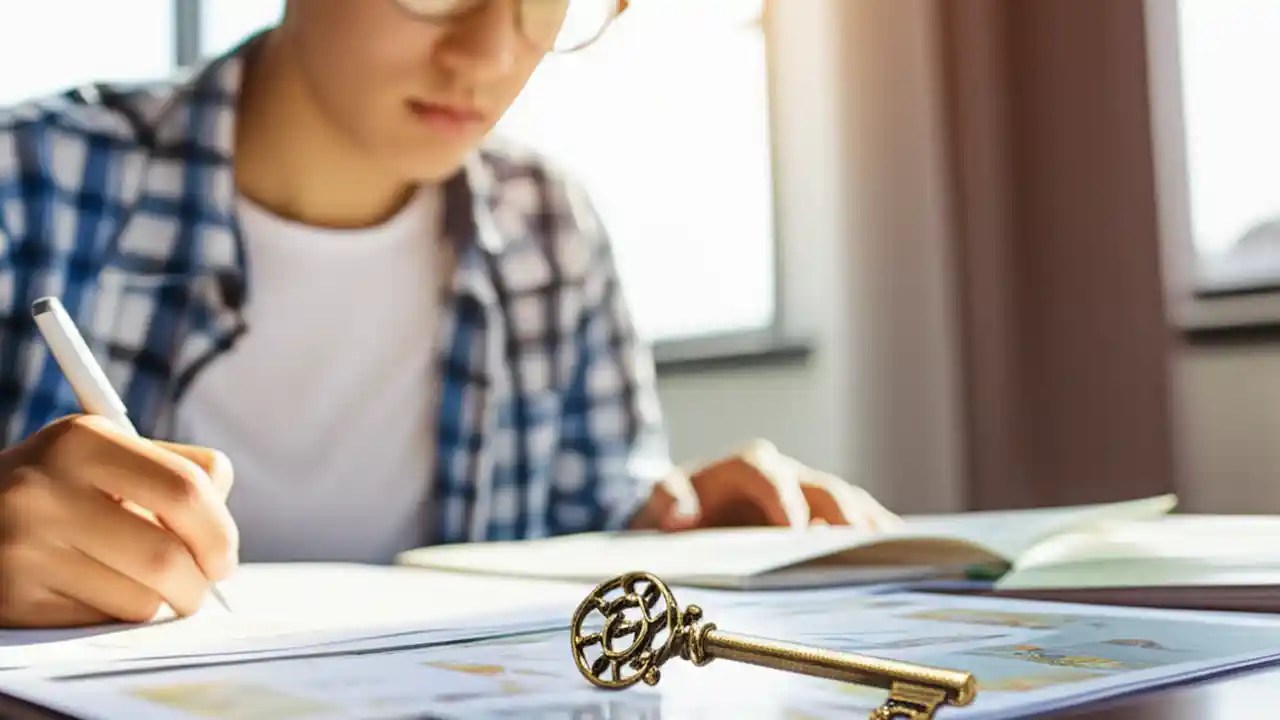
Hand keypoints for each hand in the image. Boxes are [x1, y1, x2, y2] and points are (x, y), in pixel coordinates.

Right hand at [0, 415, 237, 627]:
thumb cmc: (61, 488)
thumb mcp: (108, 454)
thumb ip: (178, 474)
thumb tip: (223, 538)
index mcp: (81, 441)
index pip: (186, 490)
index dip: (219, 532)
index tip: (223, 556)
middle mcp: (45, 491)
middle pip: (167, 557)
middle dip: (198, 583)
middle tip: (199, 586)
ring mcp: (23, 548)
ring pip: (140, 600)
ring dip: (157, 601)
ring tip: (137, 581)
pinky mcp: (13, 600)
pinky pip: (102, 624)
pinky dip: (115, 616)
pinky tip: (94, 591)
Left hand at [632, 440, 899, 531]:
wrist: (687, 508)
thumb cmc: (678, 505)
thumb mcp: (660, 499)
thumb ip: (665, 499)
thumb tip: (681, 515)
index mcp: (745, 466)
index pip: (766, 474)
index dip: (781, 496)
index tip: (794, 528)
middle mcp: (784, 473)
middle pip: (819, 485)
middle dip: (838, 510)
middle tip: (856, 540)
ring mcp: (808, 491)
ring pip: (845, 500)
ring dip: (867, 522)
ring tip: (891, 547)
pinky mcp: (823, 511)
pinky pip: (856, 517)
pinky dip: (876, 530)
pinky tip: (899, 551)